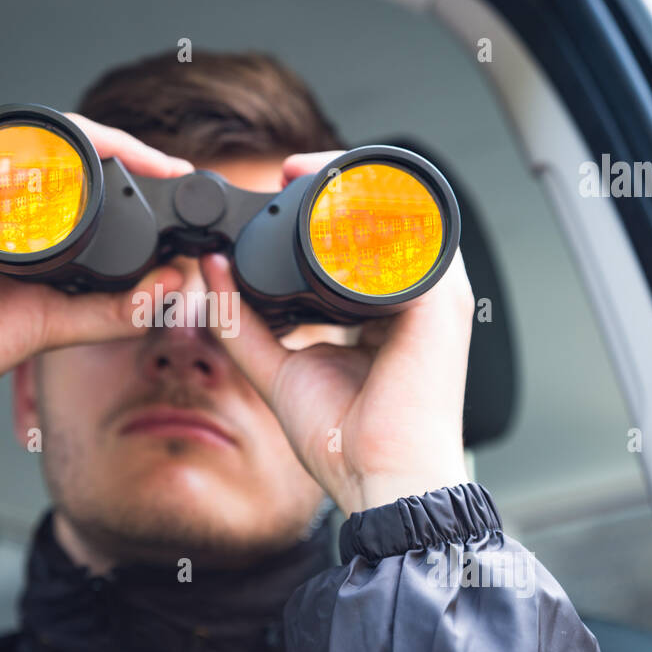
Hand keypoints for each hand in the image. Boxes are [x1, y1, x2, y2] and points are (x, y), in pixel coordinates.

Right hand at [0, 115, 191, 461]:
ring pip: (34, 138)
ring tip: (146, 167)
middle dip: (123, 148)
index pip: (70, 166)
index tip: (176, 179)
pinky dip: (46, 160)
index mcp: (1, 208)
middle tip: (171, 170)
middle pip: (58, 143)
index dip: (127, 163)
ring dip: (97, 145)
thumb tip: (169, 286)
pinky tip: (87, 176)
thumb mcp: (53, 321)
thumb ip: (111, 307)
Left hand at [200, 151, 473, 514]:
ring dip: (352, 186)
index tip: (273, 196)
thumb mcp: (275, 370)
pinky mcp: (440, 300)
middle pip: (379, 224)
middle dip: (333, 191)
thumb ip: (241, 322)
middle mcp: (409, 301)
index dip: (315, 217)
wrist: (380, 480)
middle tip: (285, 173)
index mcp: (379, 317)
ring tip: (302, 171)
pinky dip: (376, 206)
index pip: (352, 249)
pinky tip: (334, 193)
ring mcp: (432, 297)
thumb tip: (211, 269)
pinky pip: (416, 234)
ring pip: (400, 216)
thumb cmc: (344, 440)